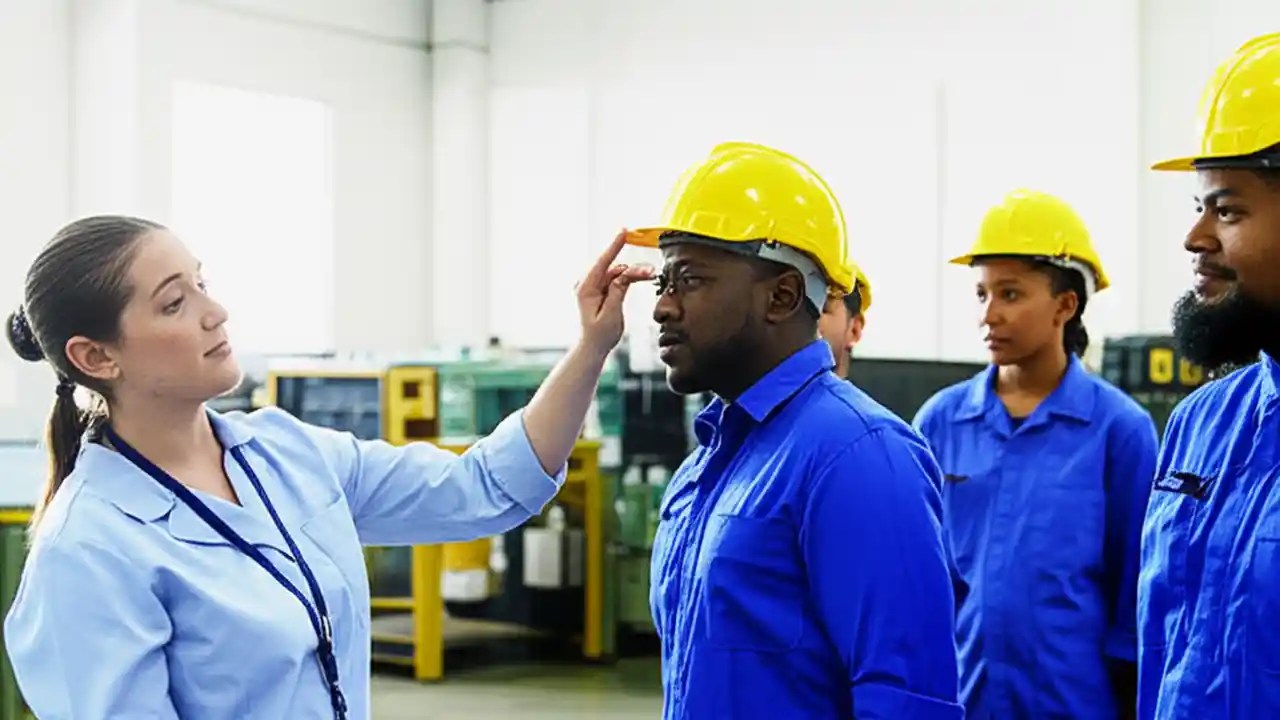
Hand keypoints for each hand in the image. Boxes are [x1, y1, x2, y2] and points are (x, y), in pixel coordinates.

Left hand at [575, 229, 655, 357]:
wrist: (594, 346)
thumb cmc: (599, 334)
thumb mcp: (611, 314)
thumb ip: (617, 292)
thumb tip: (624, 273)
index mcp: (586, 289)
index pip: (602, 262)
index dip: (614, 246)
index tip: (623, 232)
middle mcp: (588, 284)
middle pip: (613, 267)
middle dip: (632, 267)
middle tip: (650, 271)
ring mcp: (594, 286)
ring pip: (617, 273)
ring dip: (632, 274)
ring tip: (649, 275)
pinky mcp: (601, 290)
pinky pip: (616, 279)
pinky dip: (628, 279)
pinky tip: (640, 278)